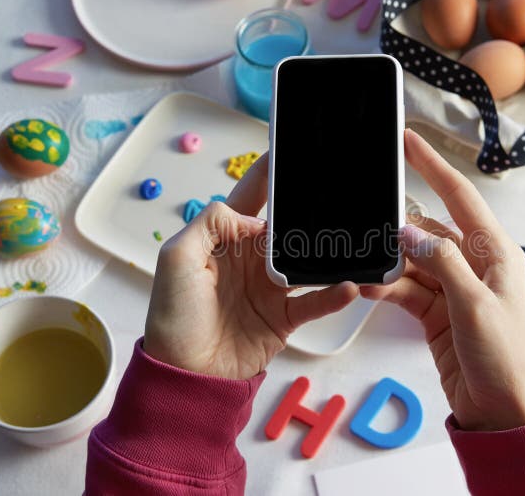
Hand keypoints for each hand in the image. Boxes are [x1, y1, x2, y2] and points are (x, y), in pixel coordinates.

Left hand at [143, 154, 357, 379]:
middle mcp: (250, 260)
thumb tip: (254, 218)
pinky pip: (315, 302)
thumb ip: (210, 223)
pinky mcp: (284, 318)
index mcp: (223, 241)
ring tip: (349, 238)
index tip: (289, 150)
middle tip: (335, 191)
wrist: (186, 374)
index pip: (250, 199)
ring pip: (306, 261)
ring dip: (326, 252)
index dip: (268, 176)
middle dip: (307, 210)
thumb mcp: (177, 258)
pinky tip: (348, 285)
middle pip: (285, 227)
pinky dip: (334, 295)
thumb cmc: (175, 316)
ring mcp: (270, 289)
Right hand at [361, 130, 524, 430]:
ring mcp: (452, 288)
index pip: (461, 197)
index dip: (433, 166)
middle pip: (428, 230)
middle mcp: (474, 264)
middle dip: (398, 228)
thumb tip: (408, 232)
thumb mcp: (474, 305)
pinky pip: (406, 287)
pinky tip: (370, 286)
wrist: (500, 411)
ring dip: (389, 262)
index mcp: (496, 253)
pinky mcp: (435, 311)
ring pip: (412, 260)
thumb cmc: (504, 357)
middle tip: (365, 220)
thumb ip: (442, 263)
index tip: (408, 140)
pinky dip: (388, 286)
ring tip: (364, 262)